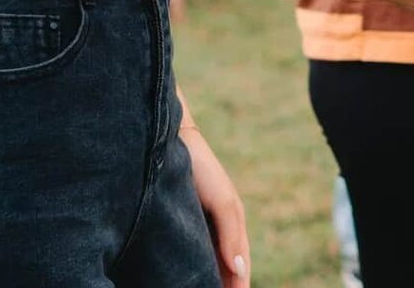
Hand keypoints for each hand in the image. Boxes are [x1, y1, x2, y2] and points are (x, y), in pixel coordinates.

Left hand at [180, 126, 250, 287]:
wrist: (173, 141)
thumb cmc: (201, 169)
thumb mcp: (223, 201)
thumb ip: (232, 234)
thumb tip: (240, 270)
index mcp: (232, 227)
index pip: (240, 269)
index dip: (239, 287)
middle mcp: (217, 231)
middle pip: (226, 271)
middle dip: (227, 286)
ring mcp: (198, 229)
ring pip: (207, 265)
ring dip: (209, 280)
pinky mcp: (179, 226)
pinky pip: (190, 255)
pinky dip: (194, 270)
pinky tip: (182, 278)